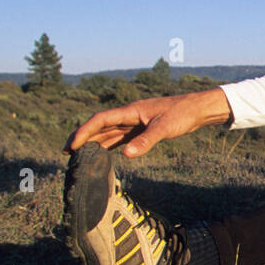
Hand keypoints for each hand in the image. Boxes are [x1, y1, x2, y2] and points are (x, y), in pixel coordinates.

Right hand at [63, 88, 231, 157]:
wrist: (198, 109)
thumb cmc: (183, 114)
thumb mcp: (164, 128)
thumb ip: (146, 141)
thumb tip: (126, 154)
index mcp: (131, 111)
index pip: (100, 120)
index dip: (84, 131)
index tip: (71, 145)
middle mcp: (129, 115)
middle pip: (100, 125)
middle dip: (82, 137)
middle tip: (66, 151)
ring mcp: (135, 122)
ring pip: (108, 132)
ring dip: (93, 142)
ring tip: (77, 154)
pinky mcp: (142, 128)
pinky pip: (120, 137)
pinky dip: (108, 144)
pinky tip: (101, 153)